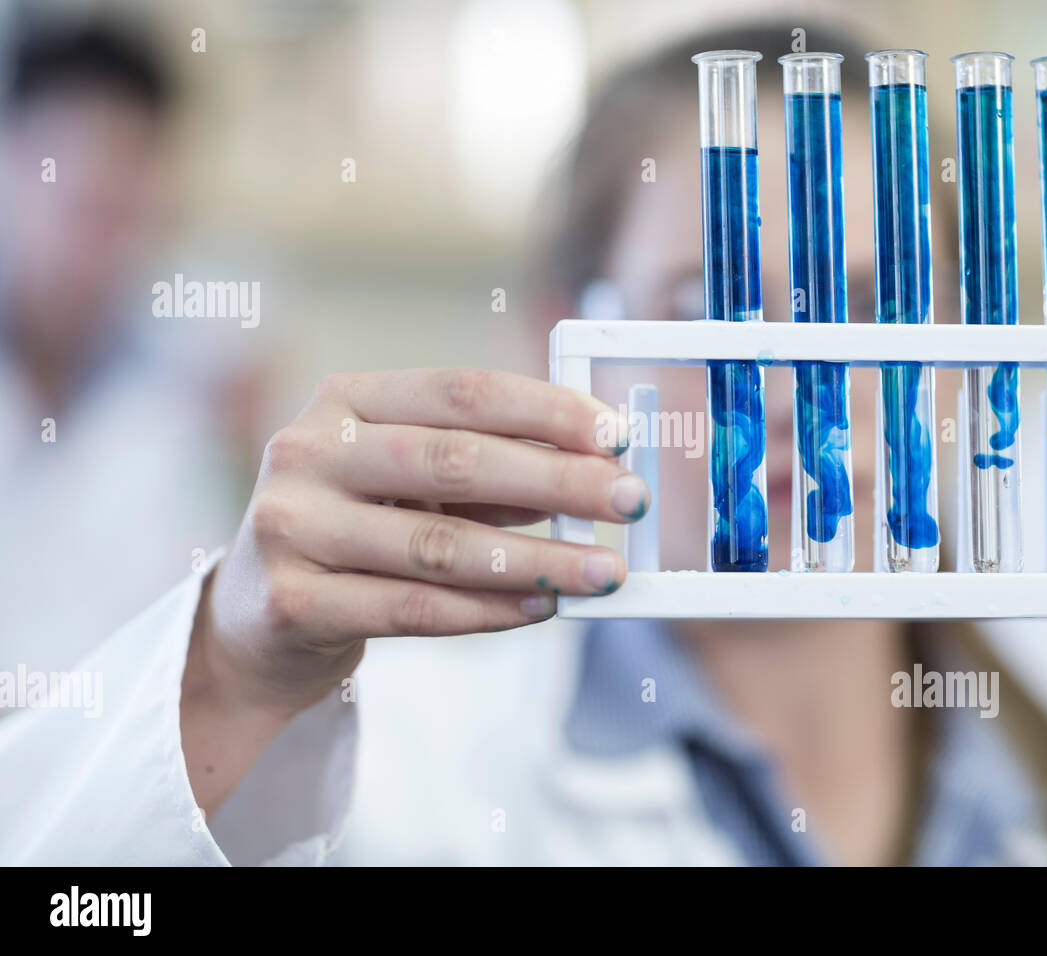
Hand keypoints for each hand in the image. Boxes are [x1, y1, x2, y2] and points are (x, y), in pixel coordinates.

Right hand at [182, 368, 644, 808]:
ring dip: (538, 561)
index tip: (617, 435)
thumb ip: (487, 468)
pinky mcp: (293, 601)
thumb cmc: (359, 529)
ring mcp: (292, 526)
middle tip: (630, 501)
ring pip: (440, 545)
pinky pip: (413, 609)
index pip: (463, 391)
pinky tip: (543, 609)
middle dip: (559, 481)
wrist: (257, 617)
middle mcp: (309, 450)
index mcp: (347, 401)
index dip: (547, 411)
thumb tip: (593, 470)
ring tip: (603, 572)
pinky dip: (489, 610)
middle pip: (457, 461)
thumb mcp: (409, 480)